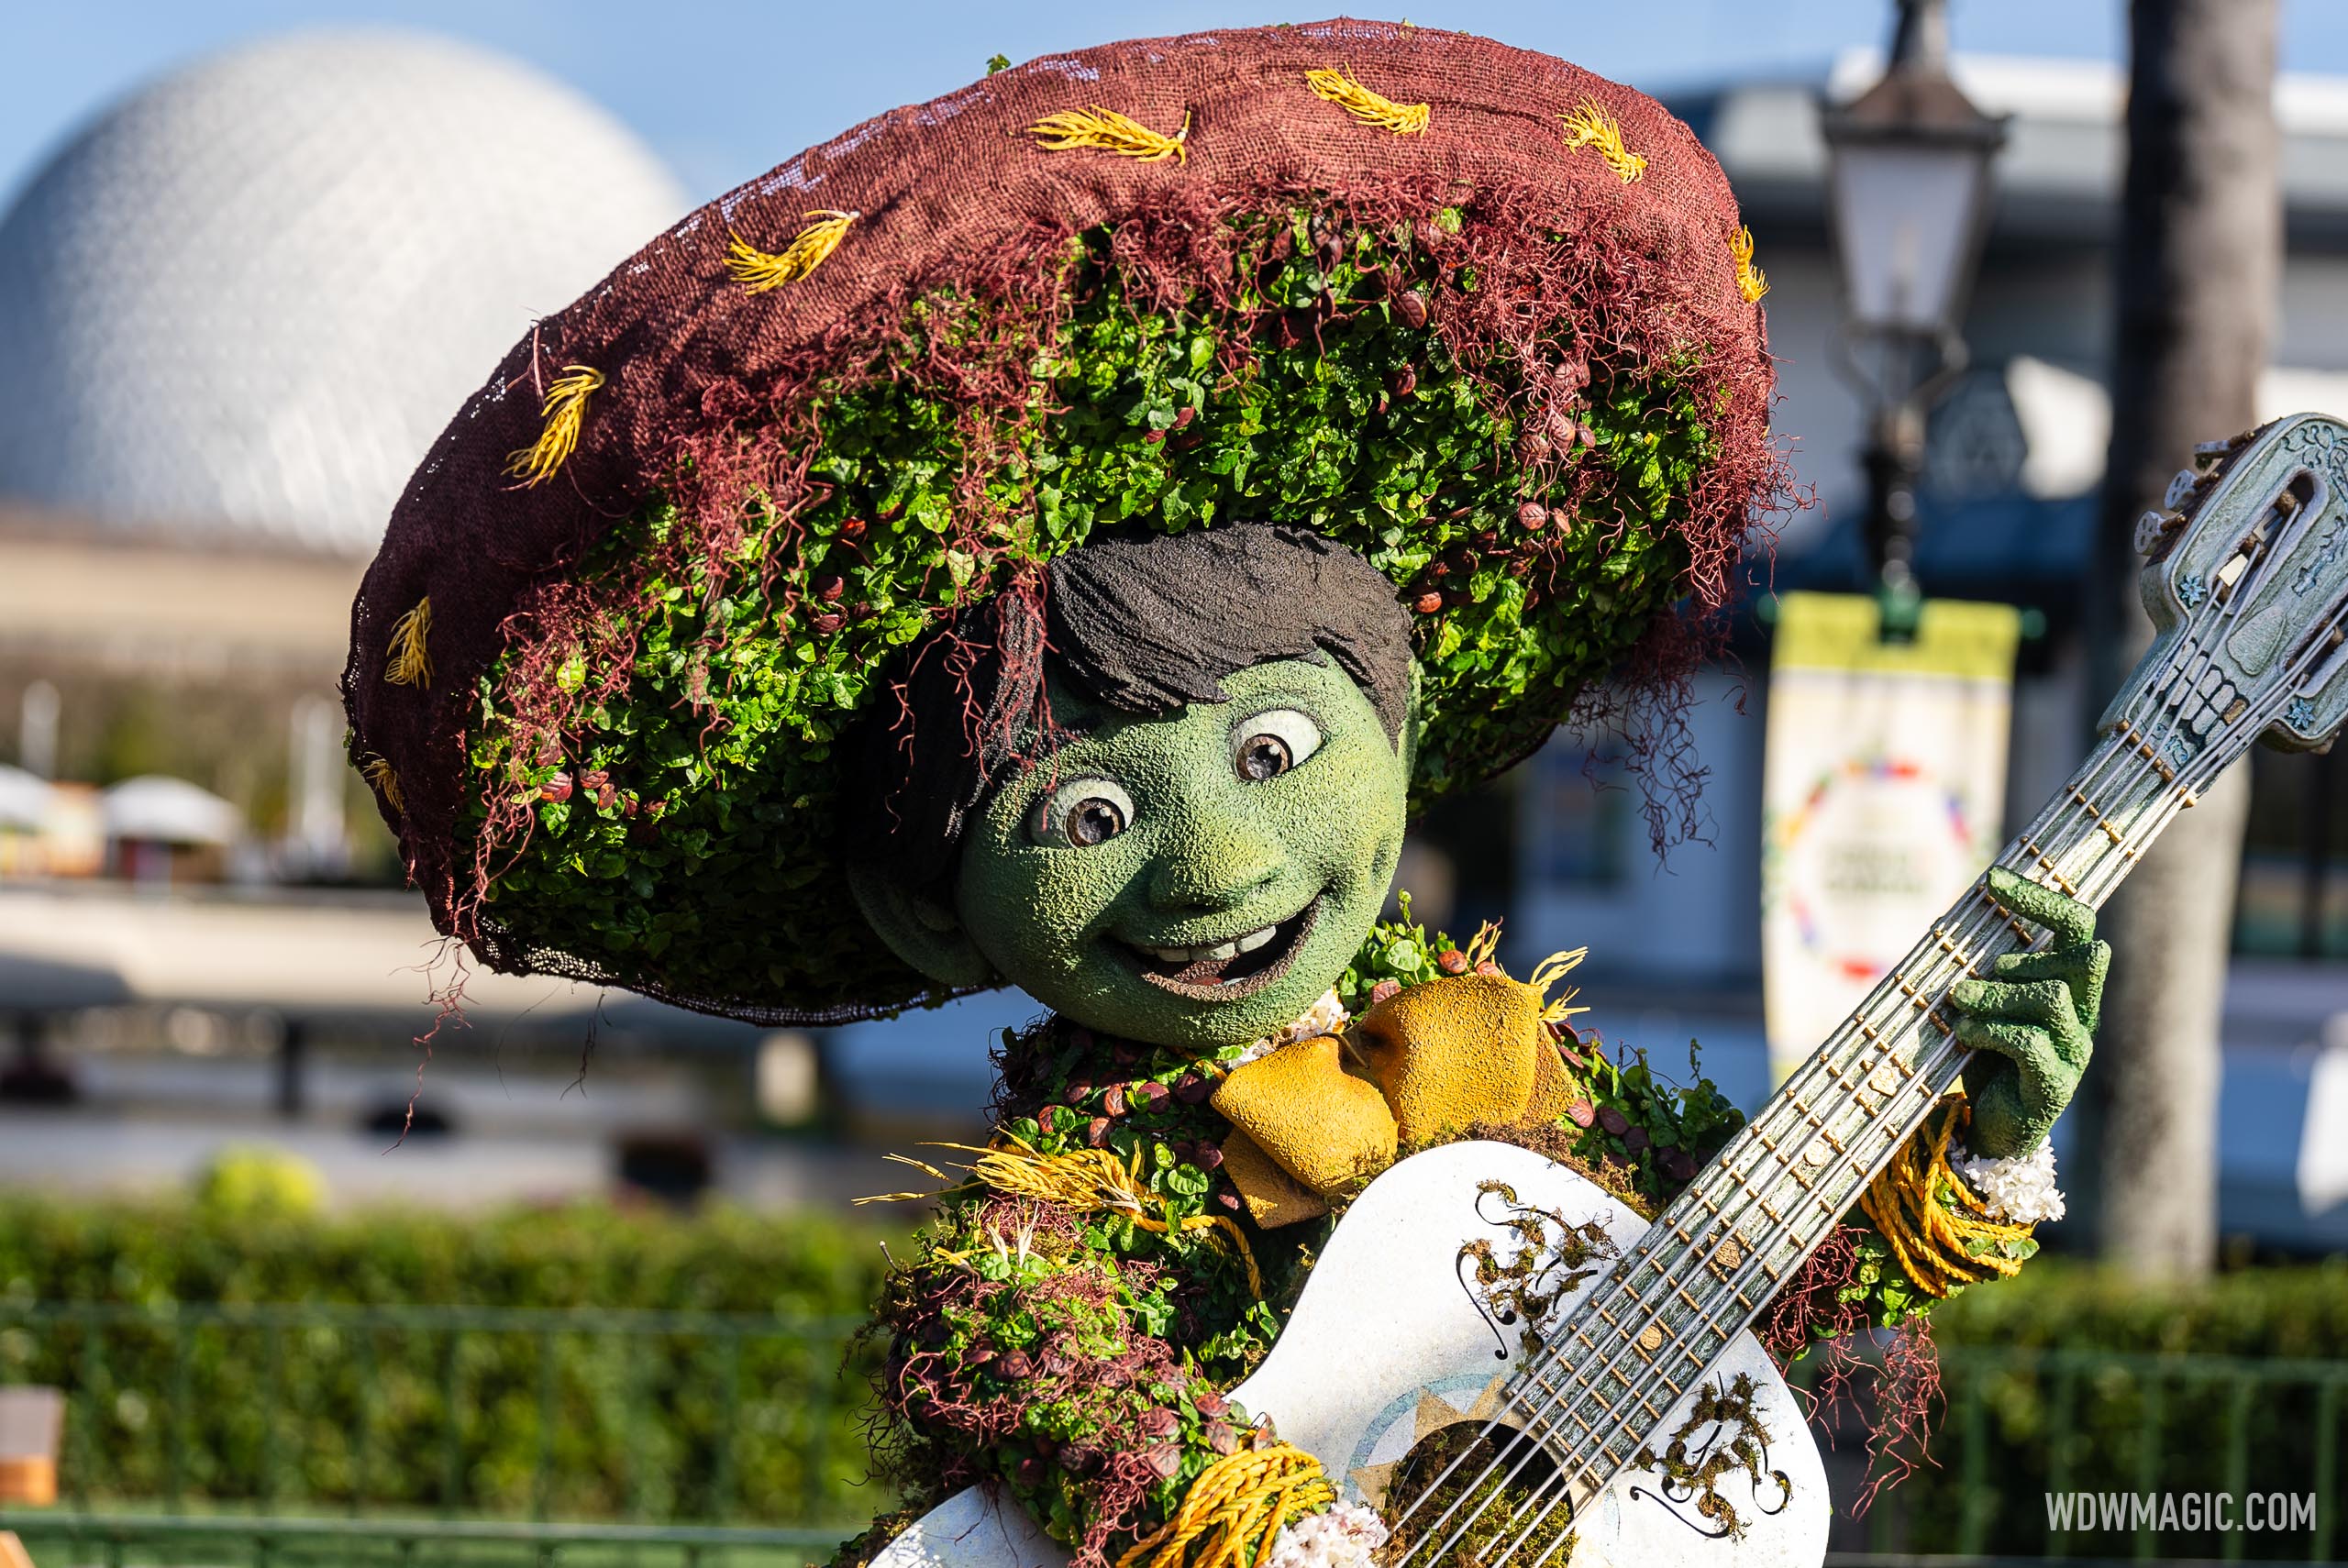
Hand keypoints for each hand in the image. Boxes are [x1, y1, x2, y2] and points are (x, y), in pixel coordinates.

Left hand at [1944, 866, 2109, 1159]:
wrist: (1991, 1127)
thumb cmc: (1986, 1055)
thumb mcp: (1984, 1003)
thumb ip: (1982, 968)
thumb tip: (1950, 921)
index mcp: (2070, 985)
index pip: (2077, 925)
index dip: (2040, 897)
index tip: (1992, 878)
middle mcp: (2083, 1013)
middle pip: (2083, 956)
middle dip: (2025, 952)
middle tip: (1983, 971)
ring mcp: (2074, 1049)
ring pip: (2051, 995)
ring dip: (1994, 993)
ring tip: (1958, 1001)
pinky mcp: (2054, 1083)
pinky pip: (2029, 1041)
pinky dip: (1988, 1030)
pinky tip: (1965, 1034)